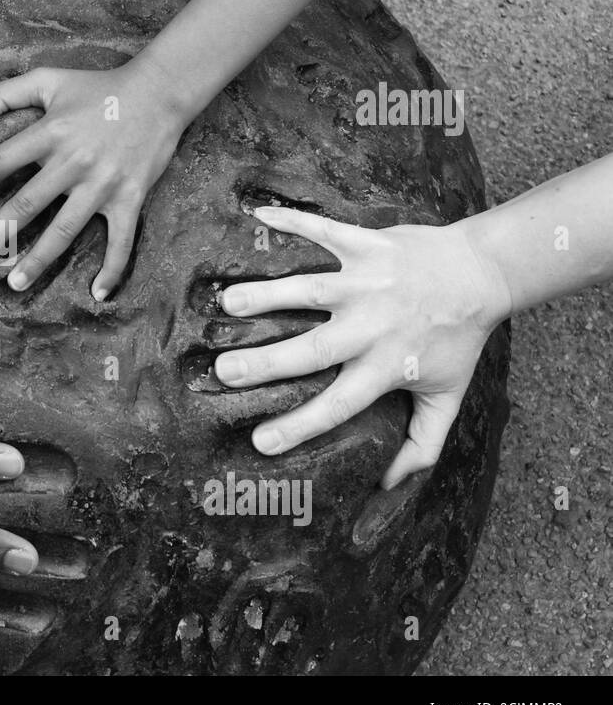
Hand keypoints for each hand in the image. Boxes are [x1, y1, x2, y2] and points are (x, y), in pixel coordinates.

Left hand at [0, 60, 188, 299]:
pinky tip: (98, 294)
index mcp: (50, 132)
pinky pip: (121, 241)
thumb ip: (4, 94)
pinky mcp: (130, 199)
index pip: (1, 162)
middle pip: (26, 204)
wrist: (160, 93)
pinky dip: (112, 269)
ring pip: (64, 230)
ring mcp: (103, 184)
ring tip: (15, 284)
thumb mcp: (49, 80)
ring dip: (38, 260)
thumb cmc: (99, 87)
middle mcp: (73, 161)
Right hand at [213, 207, 511, 488]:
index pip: (338, 404)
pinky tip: (257, 218)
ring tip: (227, 303)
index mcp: (386, 367)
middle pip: (312, 349)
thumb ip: (421, 444)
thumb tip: (387, 486)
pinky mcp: (367, 245)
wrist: (482, 273)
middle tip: (222, 371)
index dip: (300, 425)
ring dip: (267, 294)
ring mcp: (368, 282)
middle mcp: (372, 327)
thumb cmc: (457, 339)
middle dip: (265, 362)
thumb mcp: (447, 396)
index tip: (260, 442)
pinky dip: (292, 222)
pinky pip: (324, 231)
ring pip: (309, 289)